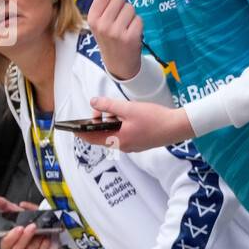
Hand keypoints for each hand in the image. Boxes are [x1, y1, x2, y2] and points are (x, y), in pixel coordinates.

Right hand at [0, 196, 62, 248]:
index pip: (5, 244)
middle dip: (25, 238)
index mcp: (10, 242)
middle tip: (32, 227)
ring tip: (43, 232)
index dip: (11, 238)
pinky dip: (45, 246)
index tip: (19, 228)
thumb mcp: (21, 212)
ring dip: (37, 241)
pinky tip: (48, 239)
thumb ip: (6, 206)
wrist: (52, 228)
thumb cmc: (33, 222)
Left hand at [75, 97, 193, 152]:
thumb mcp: (129, 109)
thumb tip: (93, 102)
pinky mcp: (140, 143)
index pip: (92, 138)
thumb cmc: (155, 118)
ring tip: (115, 110)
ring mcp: (132, 146)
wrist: (177, 127)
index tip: (72, 126)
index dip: (80, 132)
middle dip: (98, 123)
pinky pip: (124, 135)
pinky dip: (120, 126)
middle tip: (100, 108)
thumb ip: (109, 106)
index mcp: (118, 140)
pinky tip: (127, 116)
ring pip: (114, 135)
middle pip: (103, 137)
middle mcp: (123, 146)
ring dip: (110, 124)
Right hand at [85, 0, 143, 81]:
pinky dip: (138, 24)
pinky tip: (131, 34)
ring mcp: (115, 31)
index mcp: (93, 18)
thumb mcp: (104, 20)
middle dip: (123, 5)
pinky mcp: (129, 37)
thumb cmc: (111, 37)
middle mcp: (102, 24)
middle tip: (119, 20)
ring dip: (131, 16)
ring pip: (130, 8)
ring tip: (125, 28)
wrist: (118, 64)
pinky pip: (139, 19)